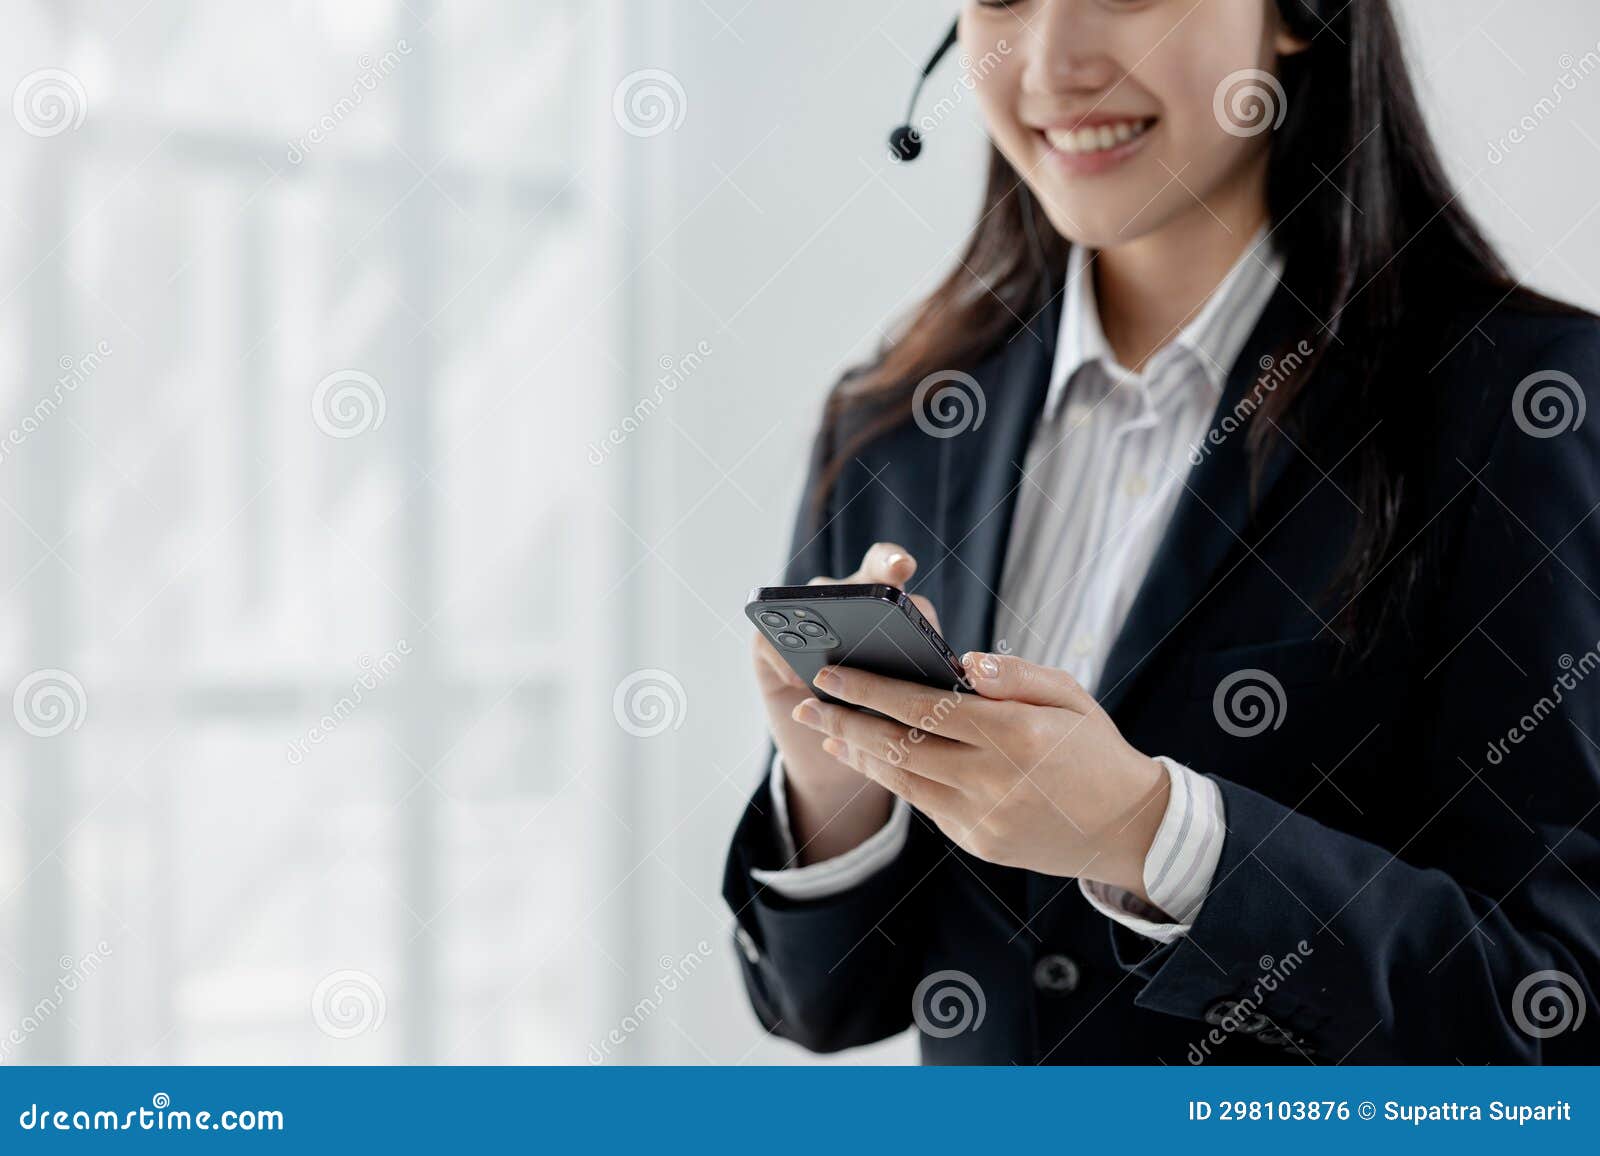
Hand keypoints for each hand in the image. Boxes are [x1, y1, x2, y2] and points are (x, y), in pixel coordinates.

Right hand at [751, 542, 944, 864]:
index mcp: (884, 604)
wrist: (847, 758)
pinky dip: (786, 660)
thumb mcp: (918, 697)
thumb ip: (929, 673)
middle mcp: (839, 602)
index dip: (891, 561)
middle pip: (846, 584)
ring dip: (820, 629)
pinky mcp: (768, 647)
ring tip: (832, 656)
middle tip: (866, 604)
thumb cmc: (892, 720)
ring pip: (807, 607)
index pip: (887, 565)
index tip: (902, 568)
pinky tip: (798, 680)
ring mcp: (801, 621)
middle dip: (858, 594)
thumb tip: (943, 669)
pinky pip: (772, 641)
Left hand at [788, 649, 1169, 899]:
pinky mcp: (977, 843)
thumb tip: (962, 662)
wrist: (1129, 828)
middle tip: (802, 705)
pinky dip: (891, 780)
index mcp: (1014, 732)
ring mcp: (982, 817)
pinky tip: (868, 760)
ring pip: (901, 781)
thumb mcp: (1069, 693)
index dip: (870, 690)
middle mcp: (992, 779)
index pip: (923, 706)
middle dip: (843, 723)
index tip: (830, 674)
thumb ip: (1015, 674)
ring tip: (824, 731)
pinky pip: (924, 805)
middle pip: (898, 747)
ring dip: (856, 754)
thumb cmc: (1094, 748)